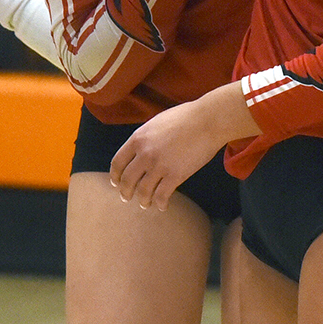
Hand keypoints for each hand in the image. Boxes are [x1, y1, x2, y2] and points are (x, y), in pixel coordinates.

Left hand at [109, 82, 257, 209]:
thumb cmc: (185, 117)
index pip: (117, 162)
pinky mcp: (175, 175)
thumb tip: (140, 149)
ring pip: (143, 191)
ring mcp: (159, 166)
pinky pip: (161, 196)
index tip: (116, 183)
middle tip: (127, 198)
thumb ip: (145, 137)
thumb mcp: (156, 123)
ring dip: (142, 201)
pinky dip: (160, 204)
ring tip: (145, 204)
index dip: (115, 176)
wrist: (207, 121)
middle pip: (127, 180)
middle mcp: (144, 154)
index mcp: (138, 138)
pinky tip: (162, 206)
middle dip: (125, 192)